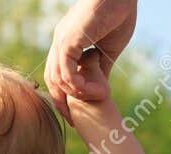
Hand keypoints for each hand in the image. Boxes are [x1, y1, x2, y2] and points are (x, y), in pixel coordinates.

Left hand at [45, 0, 137, 119]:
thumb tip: (101, 88)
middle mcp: (59, 42)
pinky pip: (67, 72)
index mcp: (66, 43)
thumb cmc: (119, 14)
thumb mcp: (109, 49)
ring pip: (58, 79)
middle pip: (51, 81)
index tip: (76, 115)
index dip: (64, 97)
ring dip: (77, 95)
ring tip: (99, 99)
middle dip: (62, 103)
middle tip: (77, 121)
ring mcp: (62, 40)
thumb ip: (101, 69)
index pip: (57, 75)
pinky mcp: (69, 40)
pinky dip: (79, 86)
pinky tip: (97, 90)